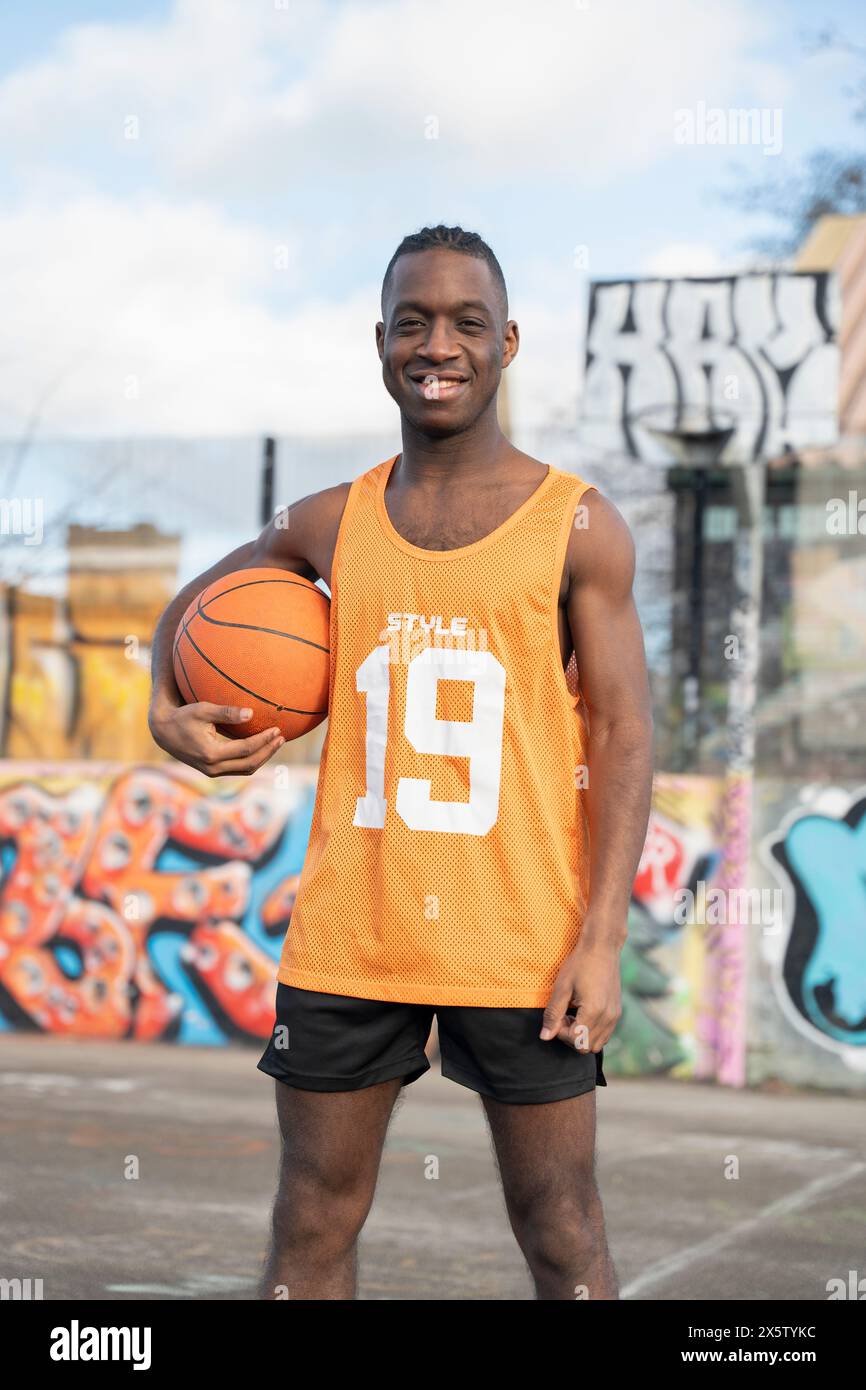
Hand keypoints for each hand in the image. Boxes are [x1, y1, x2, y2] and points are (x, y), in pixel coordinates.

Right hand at [148, 699, 284, 777]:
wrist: (163, 732)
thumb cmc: (183, 716)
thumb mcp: (203, 710)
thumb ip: (226, 712)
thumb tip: (251, 713)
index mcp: (211, 753)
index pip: (246, 749)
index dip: (264, 740)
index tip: (277, 729)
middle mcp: (213, 767)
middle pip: (250, 764)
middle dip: (268, 751)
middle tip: (281, 737)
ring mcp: (212, 772)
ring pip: (245, 769)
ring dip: (262, 757)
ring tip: (275, 743)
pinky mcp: (212, 771)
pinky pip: (238, 769)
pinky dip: (252, 759)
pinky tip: (260, 747)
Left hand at [539, 929, 622, 1053]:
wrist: (602, 947)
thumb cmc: (580, 963)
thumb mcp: (562, 987)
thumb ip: (553, 1014)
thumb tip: (545, 1036)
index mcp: (594, 1011)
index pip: (575, 1040)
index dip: (560, 1032)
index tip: (557, 1015)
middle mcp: (608, 1017)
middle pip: (586, 1046)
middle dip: (571, 1036)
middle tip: (563, 1016)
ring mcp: (615, 1016)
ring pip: (596, 1044)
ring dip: (581, 1035)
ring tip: (573, 1014)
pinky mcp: (617, 1012)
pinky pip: (604, 1034)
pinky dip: (591, 1031)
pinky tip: (583, 1013)